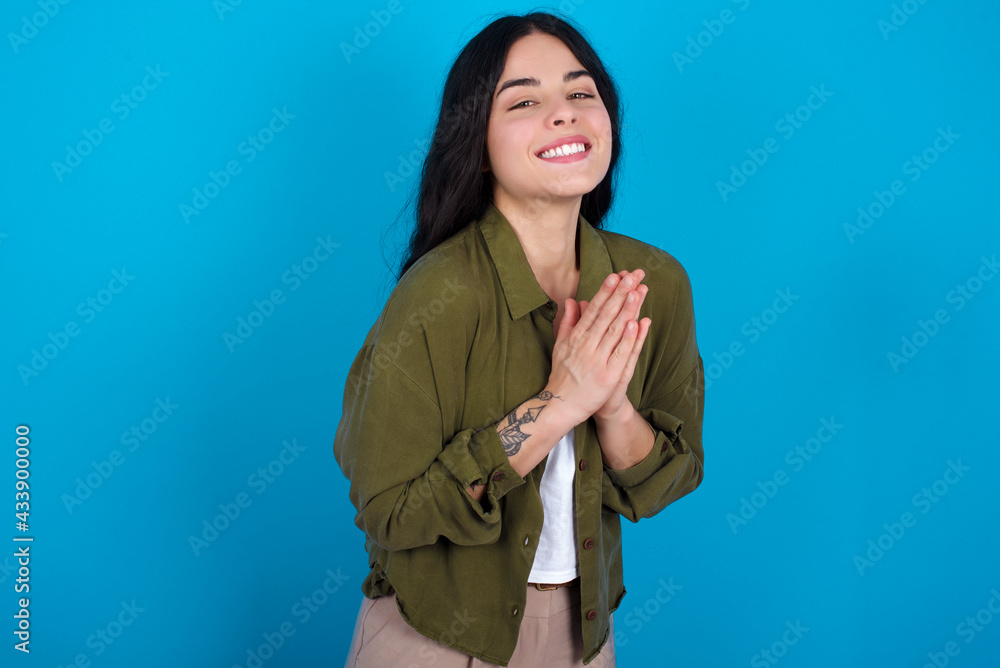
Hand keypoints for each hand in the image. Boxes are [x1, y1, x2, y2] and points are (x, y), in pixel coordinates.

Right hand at [547, 269, 650, 425]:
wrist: (560, 405)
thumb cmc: (562, 375)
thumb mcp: (560, 346)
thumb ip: (568, 322)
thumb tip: (571, 300)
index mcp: (576, 337)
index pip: (593, 309)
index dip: (605, 292)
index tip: (616, 276)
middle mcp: (587, 345)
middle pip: (607, 315)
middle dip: (621, 293)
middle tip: (633, 275)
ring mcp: (598, 360)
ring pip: (616, 330)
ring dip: (627, 309)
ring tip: (637, 291)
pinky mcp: (608, 376)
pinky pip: (620, 354)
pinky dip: (629, 338)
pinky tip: (636, 322)